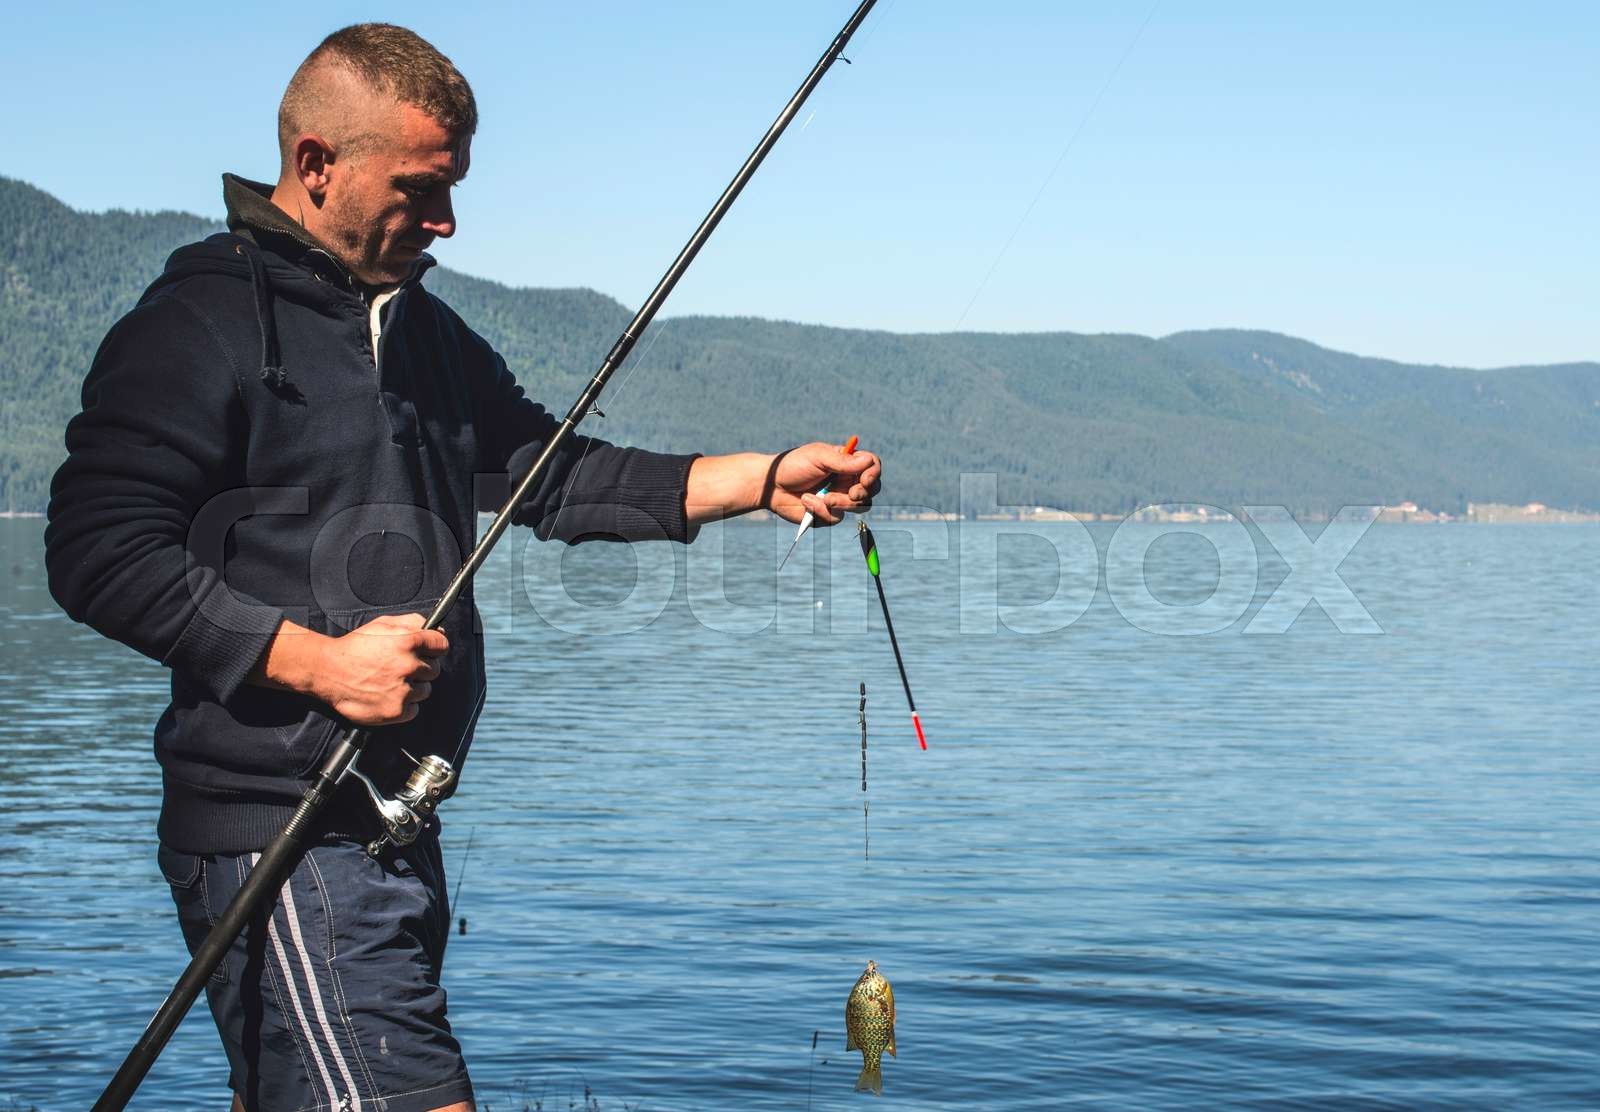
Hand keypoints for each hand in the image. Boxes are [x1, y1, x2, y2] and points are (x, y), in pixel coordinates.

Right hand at [311, 613, 448, 725]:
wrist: (327, 671)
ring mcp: (403, 690)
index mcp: (408, 642)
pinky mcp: (396, 711)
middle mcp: (408, 666)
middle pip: (434, 669)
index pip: (442, 645)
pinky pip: (414, 709)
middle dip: (421, 668)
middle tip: (400, 667)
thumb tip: (436, 629)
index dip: (435, 648)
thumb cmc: (355, 647)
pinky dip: (405, 705)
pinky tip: (388, 695)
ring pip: (425, 690)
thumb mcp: (383, 624)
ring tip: (391, 682)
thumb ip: (413, 622)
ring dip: (413, 687)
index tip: (428, 651)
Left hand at [767, 440, 881, 525]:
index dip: (874, 473)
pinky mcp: (828, 514)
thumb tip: (868, 462)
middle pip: (872, 489)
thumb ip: (842, 461)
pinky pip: (837, 518)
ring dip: (843, 503)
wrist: (772, 486)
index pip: (872, 465)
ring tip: (825, 498)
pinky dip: (822, 510)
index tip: (865, 480)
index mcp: (846, 463)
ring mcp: (839, 498)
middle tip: (852, 493)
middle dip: (863, 493)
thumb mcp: (817, 457)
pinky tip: (807, 501)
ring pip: (859, 507)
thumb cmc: (793, 465)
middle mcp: (846, 481)